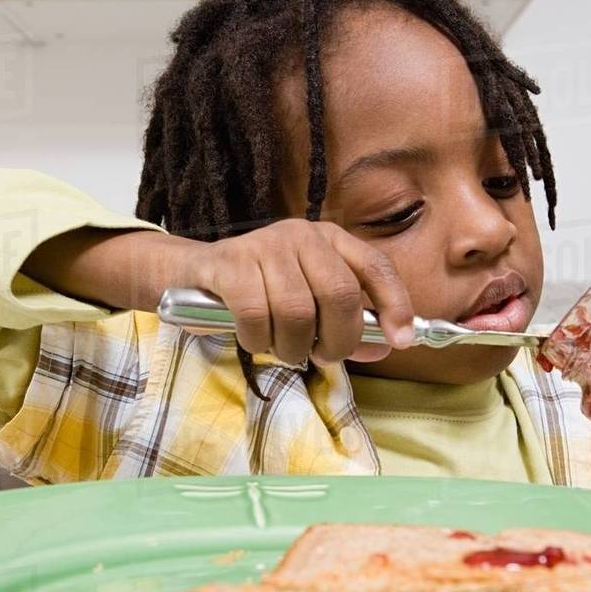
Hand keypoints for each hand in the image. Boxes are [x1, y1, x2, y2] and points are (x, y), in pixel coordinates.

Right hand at [172, 219, 415, 364]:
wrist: (189, 274)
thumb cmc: (257, 291)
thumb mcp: (305, 301)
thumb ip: (342, 322)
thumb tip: (384, 346)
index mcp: (328, 239)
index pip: (375, 267)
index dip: (395, 305)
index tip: (401, 341)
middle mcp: (301, 235)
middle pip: (340, 293)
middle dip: (337, 339)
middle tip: (323, 357)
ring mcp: (265, 246)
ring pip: (298, 311)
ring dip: (293, 347)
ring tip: (283, 350)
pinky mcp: (230, 263)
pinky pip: (256, 315)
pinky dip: (259, 340)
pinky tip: (255, 340)